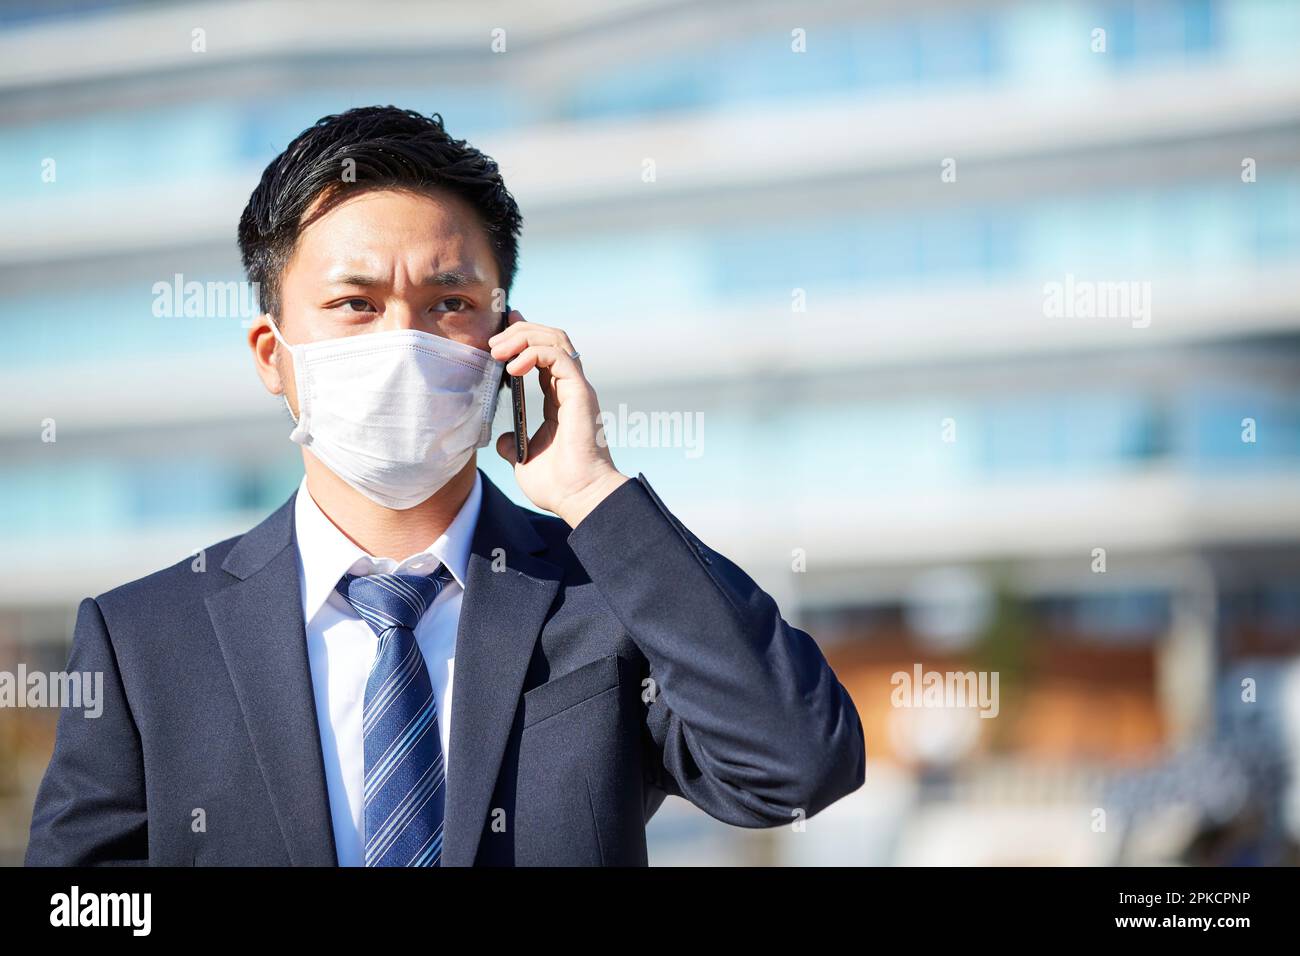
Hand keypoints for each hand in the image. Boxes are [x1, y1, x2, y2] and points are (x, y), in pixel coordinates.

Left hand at [488, 310, 627, 526]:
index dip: (522, 337)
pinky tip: (513, 366)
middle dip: (518, 332)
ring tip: (497, 351)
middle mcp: (570, 388)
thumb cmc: (559, 484)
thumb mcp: (523, 459)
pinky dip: (533, 352)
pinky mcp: (579, 391)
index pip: (543, 354)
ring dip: (523, 337)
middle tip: (492, 343)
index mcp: (558, 400)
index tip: (500, 330)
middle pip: (549, 338)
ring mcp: (576, 388)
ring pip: (555, 339)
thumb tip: (501, 440)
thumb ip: (513, 445)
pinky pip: (558, 355)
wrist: (578, 497)